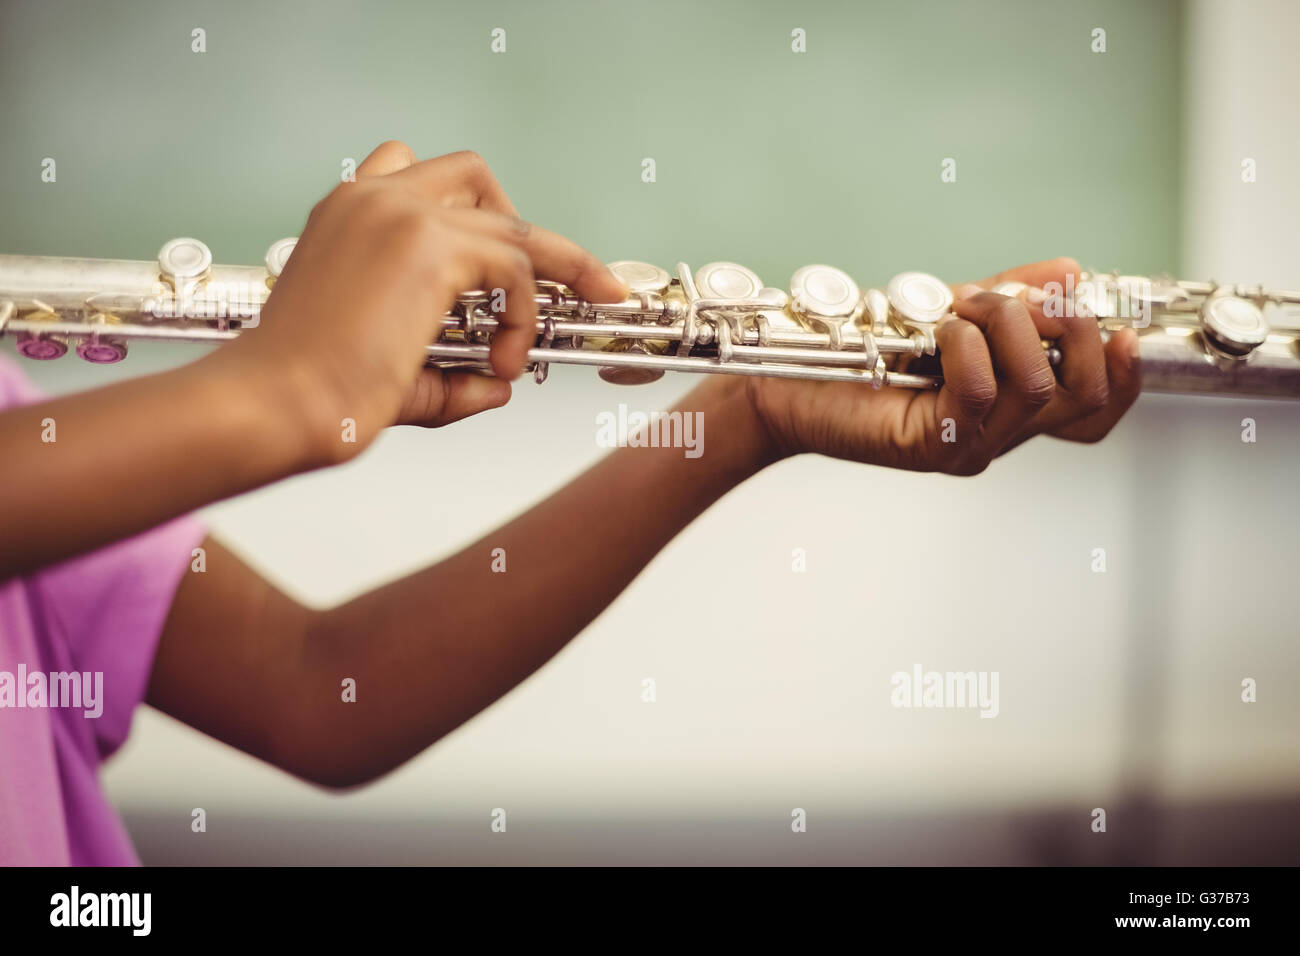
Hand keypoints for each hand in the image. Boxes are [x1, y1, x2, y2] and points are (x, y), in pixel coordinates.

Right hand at [211, 142, 627, 465]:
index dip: (476, 212)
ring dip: (551, 276)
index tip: (510, 255)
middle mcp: (373, 200)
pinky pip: (515, 271)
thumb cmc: (309, 387)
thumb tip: (497, 388)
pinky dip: (524, 317)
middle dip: (528, 229)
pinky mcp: (430, 247)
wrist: (272, 401)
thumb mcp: (391, 367)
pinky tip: (502, 361)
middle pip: (478, 178)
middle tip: (577, 282)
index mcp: (349, 214)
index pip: (420, 173)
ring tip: (535, 341)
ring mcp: (402, 215)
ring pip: (512, 223)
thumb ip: (449, 373)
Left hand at [745, 258, 1141, 473]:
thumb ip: (1008, 298)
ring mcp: (965, 446)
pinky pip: (979, 391)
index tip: (1119, 326)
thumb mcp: (947, 314)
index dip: (1124, 374)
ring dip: (1006, 323)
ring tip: (960, 305)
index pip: (1094, 412)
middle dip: (1069, 329)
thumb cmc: (859, 352)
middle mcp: (996, 436)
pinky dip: (967, 343)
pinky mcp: (928, 444)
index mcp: (1009, 409)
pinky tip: (939, 330)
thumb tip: (1069, 272)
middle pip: (1084, 398)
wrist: (781, 385)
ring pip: (1035, 386)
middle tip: (1016, 298)